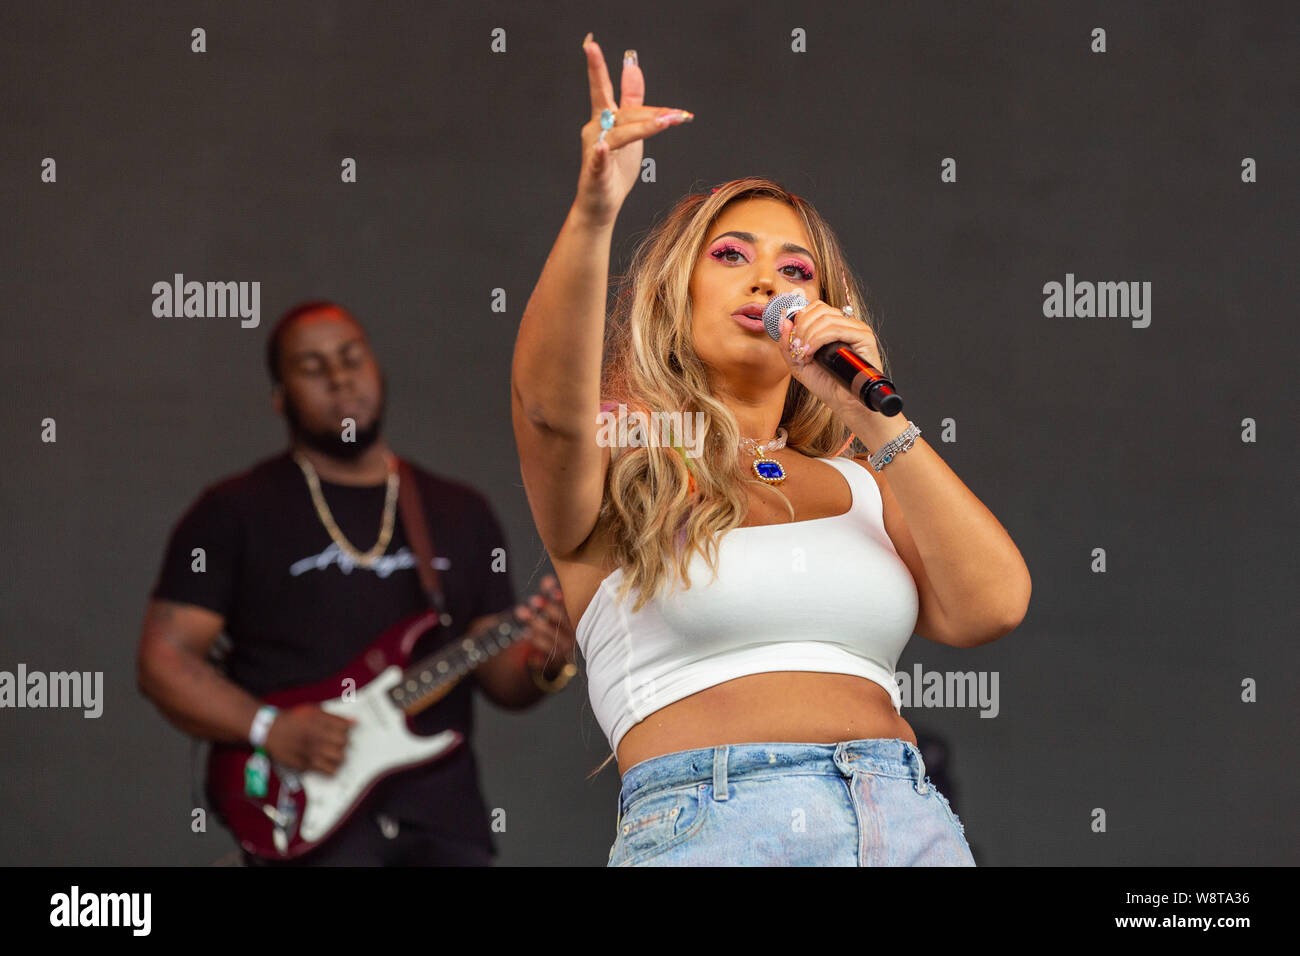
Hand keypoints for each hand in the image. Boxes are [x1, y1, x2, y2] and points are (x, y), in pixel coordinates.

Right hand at [262, 703, 354, 775]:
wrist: (269, 730)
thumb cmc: (293, 719)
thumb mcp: (313, 711)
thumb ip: (334, 717)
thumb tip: (355, 722)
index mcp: (319, 723)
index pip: (344, 729)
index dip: (346, 730)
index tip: (343, 732)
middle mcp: (315, 738)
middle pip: (343, 744)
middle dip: (344, 744)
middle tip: (339, 744)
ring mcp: (309, 752)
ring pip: (337, 760)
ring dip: (339, 757)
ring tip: (335, 754)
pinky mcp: (304, 765)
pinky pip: (325, 770)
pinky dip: (329, 768)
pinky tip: (325, 762)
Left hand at [512, 574, 576, 677]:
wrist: (559, 655)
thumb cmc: (557, 625)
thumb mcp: (555, 609)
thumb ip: (552, 595)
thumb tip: (548, 579)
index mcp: (577, 618)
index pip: (571, 607)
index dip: (561, 599)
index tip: (552, 590)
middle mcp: (576, 632)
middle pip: (563, 621)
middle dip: (548, 609)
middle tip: (534, 600)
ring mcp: (568, 647)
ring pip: (554, 636)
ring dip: (537, 624)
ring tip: (522, 613)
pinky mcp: (558, 660)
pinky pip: (548, 653)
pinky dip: (537, 645)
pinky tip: (526, 635)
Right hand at [573, 34, 693, 227]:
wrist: (602, 203)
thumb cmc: (615, 168)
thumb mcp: (630, 128)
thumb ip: (631, 98)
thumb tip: (632, 65)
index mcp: (603, 118)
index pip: (604, 89)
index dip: (596, 66)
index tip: (590, 43)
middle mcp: (595, 129)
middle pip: (623, 112)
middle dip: (650, 112)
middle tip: (677, 115)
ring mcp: (594, 151)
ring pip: (619, 133)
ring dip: (643, 127)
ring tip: (667, 123)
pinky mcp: (595, 173)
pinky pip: (597, 161)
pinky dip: (599, 155)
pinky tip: (600, 147)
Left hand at [775, 299, 882, 419]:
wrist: (845, 404)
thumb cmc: (827, 385)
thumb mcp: (797, 363)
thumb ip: (787, 343)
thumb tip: (784, 320)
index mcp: (833, 326)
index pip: (815, 307)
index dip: (799, 319)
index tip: (791, 339)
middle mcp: (846, 324)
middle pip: (819, 309)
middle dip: (801, 328)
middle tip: (796, 348)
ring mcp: (856, 329)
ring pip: (826, 318)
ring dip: (808, 335)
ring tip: (804, 355)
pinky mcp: (864, 337)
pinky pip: (837, 329)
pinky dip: (818, 339)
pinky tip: (812, 354)